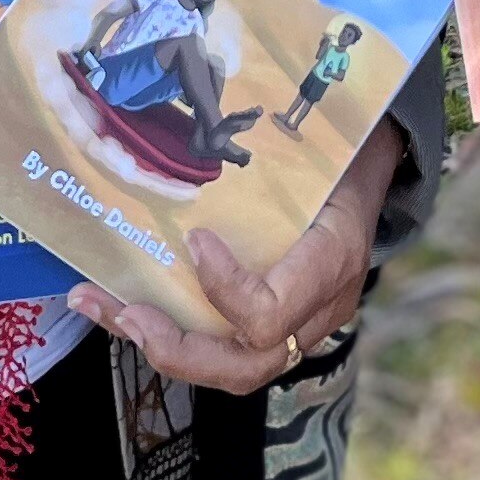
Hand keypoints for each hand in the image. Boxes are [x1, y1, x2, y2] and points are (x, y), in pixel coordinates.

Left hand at [71, 123, 400, 390]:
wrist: (372, 173)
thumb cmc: (343, 151)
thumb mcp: (326, 147)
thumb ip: (278, 150)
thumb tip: (213, 110)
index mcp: (333, 260)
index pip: (272, 313)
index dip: (224, 291)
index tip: (195, 241)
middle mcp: (319, 307)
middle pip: (248, 365)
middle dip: (179, 349)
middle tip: (129, 314)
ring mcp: (303, 326)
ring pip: (233, 370)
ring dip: (161, 347)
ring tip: (106, 309)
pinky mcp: (283, 328)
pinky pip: (228, 350)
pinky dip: (172, 336)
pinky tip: (121, 310)